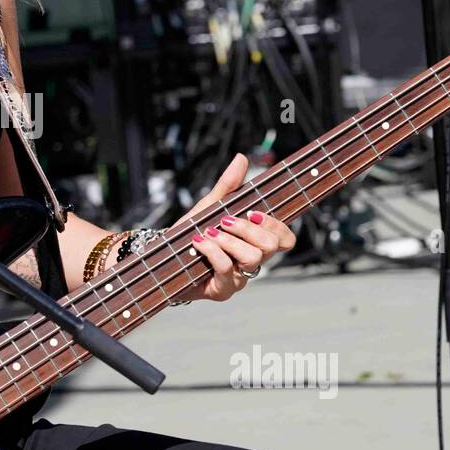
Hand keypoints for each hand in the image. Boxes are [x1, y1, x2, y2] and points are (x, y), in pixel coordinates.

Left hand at [180, 153, 295, 302]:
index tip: (252, 213)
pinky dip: (212, 251)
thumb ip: (228, 185)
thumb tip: (242, 158)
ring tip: (208, 233)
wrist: (163, 256)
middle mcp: (251, 264)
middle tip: (224, 221)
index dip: (276, 225)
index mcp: (254, 244)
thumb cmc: (191, 232)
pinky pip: (226, 269)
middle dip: (247, 228)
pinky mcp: (222, 290)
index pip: (285, 239)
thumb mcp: (210, 206)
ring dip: (229, 240)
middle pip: (271, 246)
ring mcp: (238, 279)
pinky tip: (199, 242)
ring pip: (252, 258)